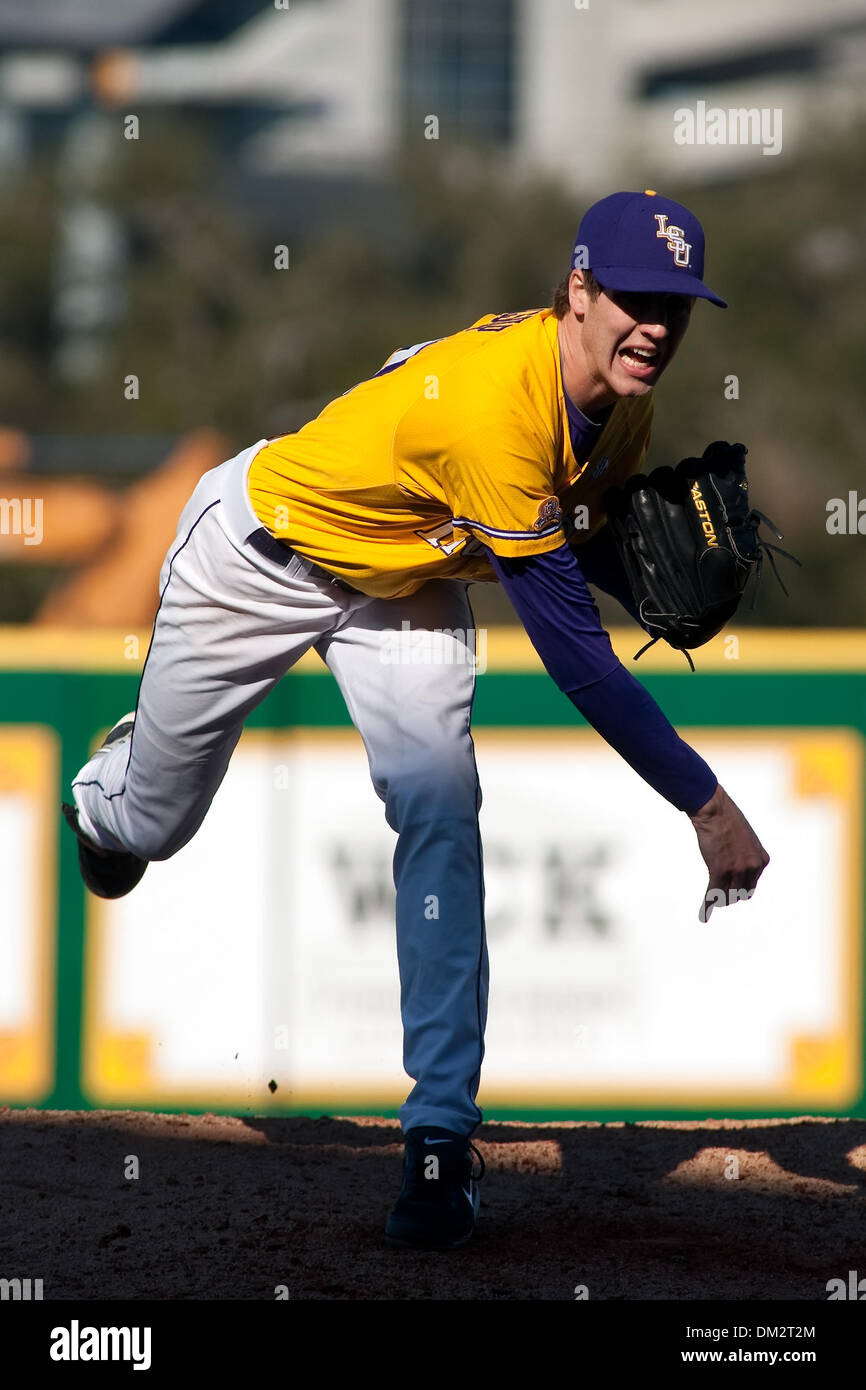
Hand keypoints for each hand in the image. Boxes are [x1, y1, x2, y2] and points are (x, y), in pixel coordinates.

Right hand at [689, 784, 769, 921]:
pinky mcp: (719, 871)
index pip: (751, 884)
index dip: (738, 886)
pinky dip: (707, 907)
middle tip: (719, 893)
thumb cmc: (727, 820)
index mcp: (762, 860)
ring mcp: (736, 870)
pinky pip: (713, 895)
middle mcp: (752, 867)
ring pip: (727, 896)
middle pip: (741, 893)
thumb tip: (740, 875)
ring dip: (718, 898)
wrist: (714, 810)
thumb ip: (747, 857)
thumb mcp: (746, 839)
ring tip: (710, 900)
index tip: (728, 886)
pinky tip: (703, 916)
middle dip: (730, 894)